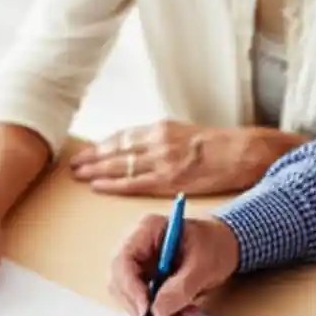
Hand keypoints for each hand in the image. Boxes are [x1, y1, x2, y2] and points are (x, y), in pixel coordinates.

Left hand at [70, 120, 305, 196]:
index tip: (88, 150)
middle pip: (116, 149)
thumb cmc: (219, 145)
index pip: (123, 136)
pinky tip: (97, 186)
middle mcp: (157, 142)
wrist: (240, 153)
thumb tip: (145, 149)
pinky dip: (112, 184)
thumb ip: (164, 140)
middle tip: (74, 164)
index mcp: (161, 128)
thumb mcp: (186, 133)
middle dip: (92, 157)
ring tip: (79, 175)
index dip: (102, 145)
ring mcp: (161, 161)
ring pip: (120, 165)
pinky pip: (133, 183)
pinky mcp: (168, 180)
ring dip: (96, 170)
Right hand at [108, 215, 239, 315]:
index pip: (124, 260)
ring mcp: (143, 264)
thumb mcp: (203, 265)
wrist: (229, 244)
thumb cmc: (216, 243)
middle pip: (121, 281)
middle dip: (141, 306)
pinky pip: (147, 302)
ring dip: (154, 314)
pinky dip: (162, 314)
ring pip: (132, 296)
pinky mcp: (150, 279)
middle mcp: (139, 246)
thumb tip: (157, 312)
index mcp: (148, 230)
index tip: (146, 310)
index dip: (130, 288)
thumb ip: (180, 288)